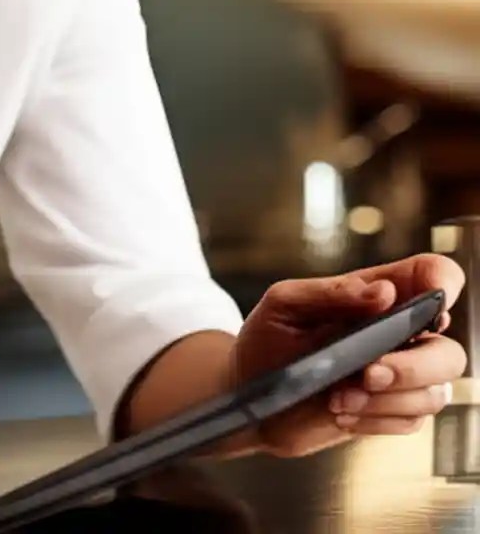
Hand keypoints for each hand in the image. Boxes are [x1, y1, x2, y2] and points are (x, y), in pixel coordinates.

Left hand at [232, 253, 466, 457]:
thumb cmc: (266, 340)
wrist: (247, 395)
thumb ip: (330, 293)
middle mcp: (399, 334)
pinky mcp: (389, 410)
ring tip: (337, 399)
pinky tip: (340, 414)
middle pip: (449, 352)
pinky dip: (376, 420)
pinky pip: (411, 421)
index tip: (432, 306)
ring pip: (435, 392)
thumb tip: (384, 292)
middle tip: (367, 373)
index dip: (444, 284)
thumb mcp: (284, 306)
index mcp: (379, 295)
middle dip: (414, 367)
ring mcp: (399, 375)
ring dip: (388, 400)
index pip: (434, 276)